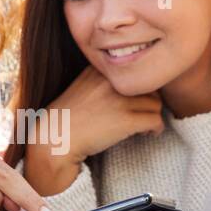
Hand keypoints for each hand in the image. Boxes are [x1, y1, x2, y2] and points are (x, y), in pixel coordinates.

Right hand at [24, 67, 162, 194]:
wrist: (54, 139)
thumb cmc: (67, 118)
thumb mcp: (82, 86)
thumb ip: (102, 81)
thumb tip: (129, 87)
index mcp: (101, 70)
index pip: (134, 71)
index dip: (138, 88)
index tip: (135, 101)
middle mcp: (112, 81)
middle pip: (149, 86)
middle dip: (149, 101)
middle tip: (143, 114)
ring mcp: (120, 100)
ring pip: (156, 104)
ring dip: (153, 115)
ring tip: (144, 126)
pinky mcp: (126, 120)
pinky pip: (156, 120)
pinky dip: (156, 128)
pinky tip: (147, 134)